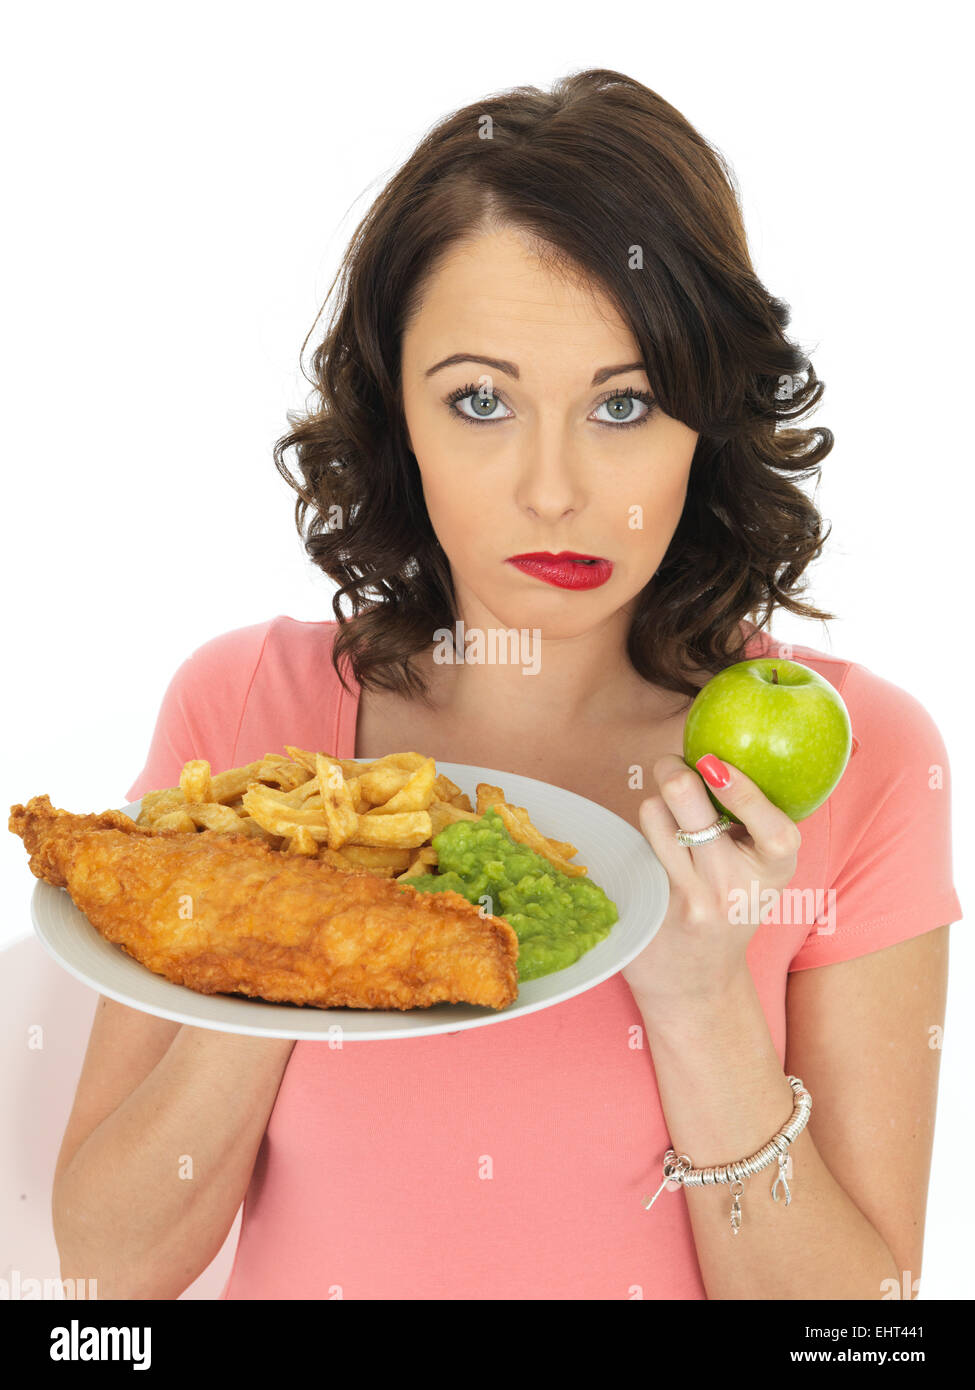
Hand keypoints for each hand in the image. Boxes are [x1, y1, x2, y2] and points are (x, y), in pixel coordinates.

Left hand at [621, 753, 801, 1011]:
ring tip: (665, 818)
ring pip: (653, 815)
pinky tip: (647, 851)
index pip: (775, 831)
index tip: (716, 764)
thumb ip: (752, 825)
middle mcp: (730, 890)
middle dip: (675, 771)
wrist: (698, 988)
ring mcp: (686, 902)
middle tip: (673, 766)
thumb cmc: (730, 913)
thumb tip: (715, 751)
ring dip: (655, 805)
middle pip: (691, 807)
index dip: (744, 792)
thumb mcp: (760, 876)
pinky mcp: (647, 909)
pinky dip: (638, 838)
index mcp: (772, 876)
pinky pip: (632, 844)